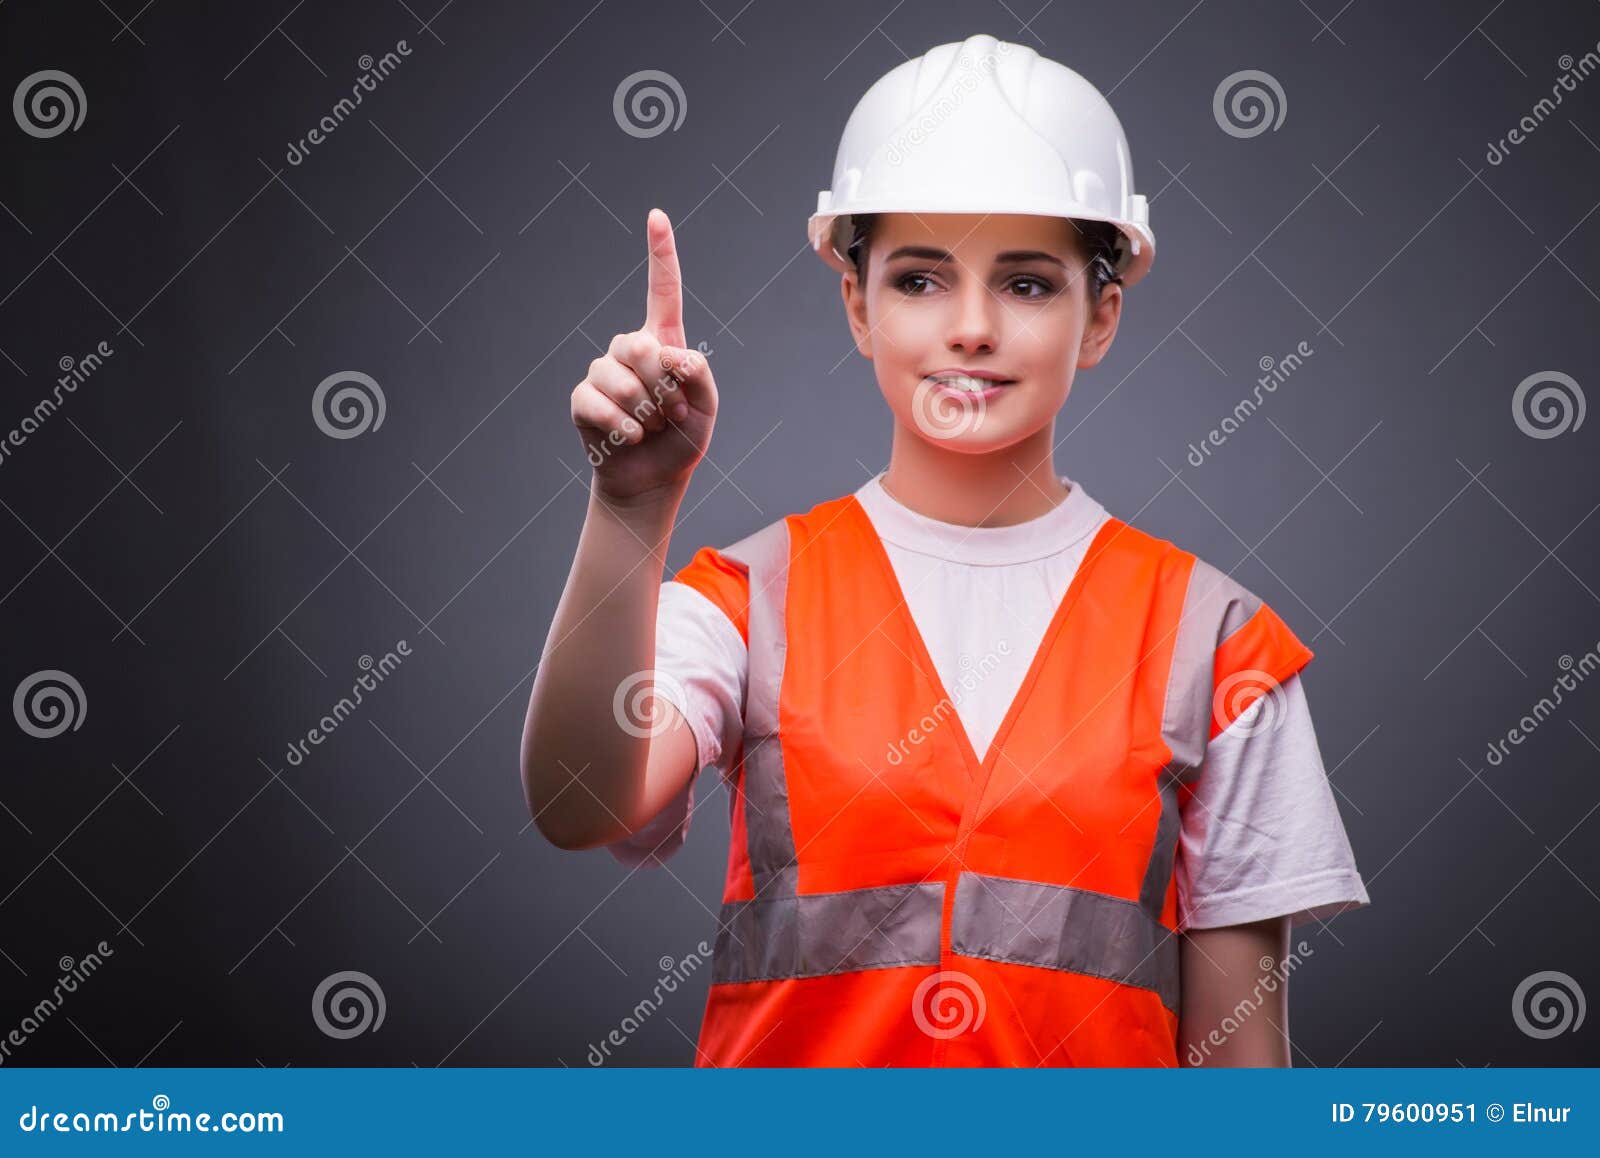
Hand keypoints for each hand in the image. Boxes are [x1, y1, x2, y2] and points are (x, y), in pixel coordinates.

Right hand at [572, 208, 717, 502]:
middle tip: (673, 414)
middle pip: (641, 345)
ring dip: (647, 412)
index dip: (660, 253)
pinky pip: (598, 403)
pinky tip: (630, 437)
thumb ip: (698, 374)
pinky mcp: (583, 400)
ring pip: (621, 377)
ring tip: (653, 428)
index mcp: (665, 342)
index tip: (656, 216)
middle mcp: (630, 349)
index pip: (663, 290)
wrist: (653, 478)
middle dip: (663, 387)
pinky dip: (623, 426)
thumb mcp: (706, 406)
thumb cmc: (682, 438)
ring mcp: (603, 372)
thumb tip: (671, 355)